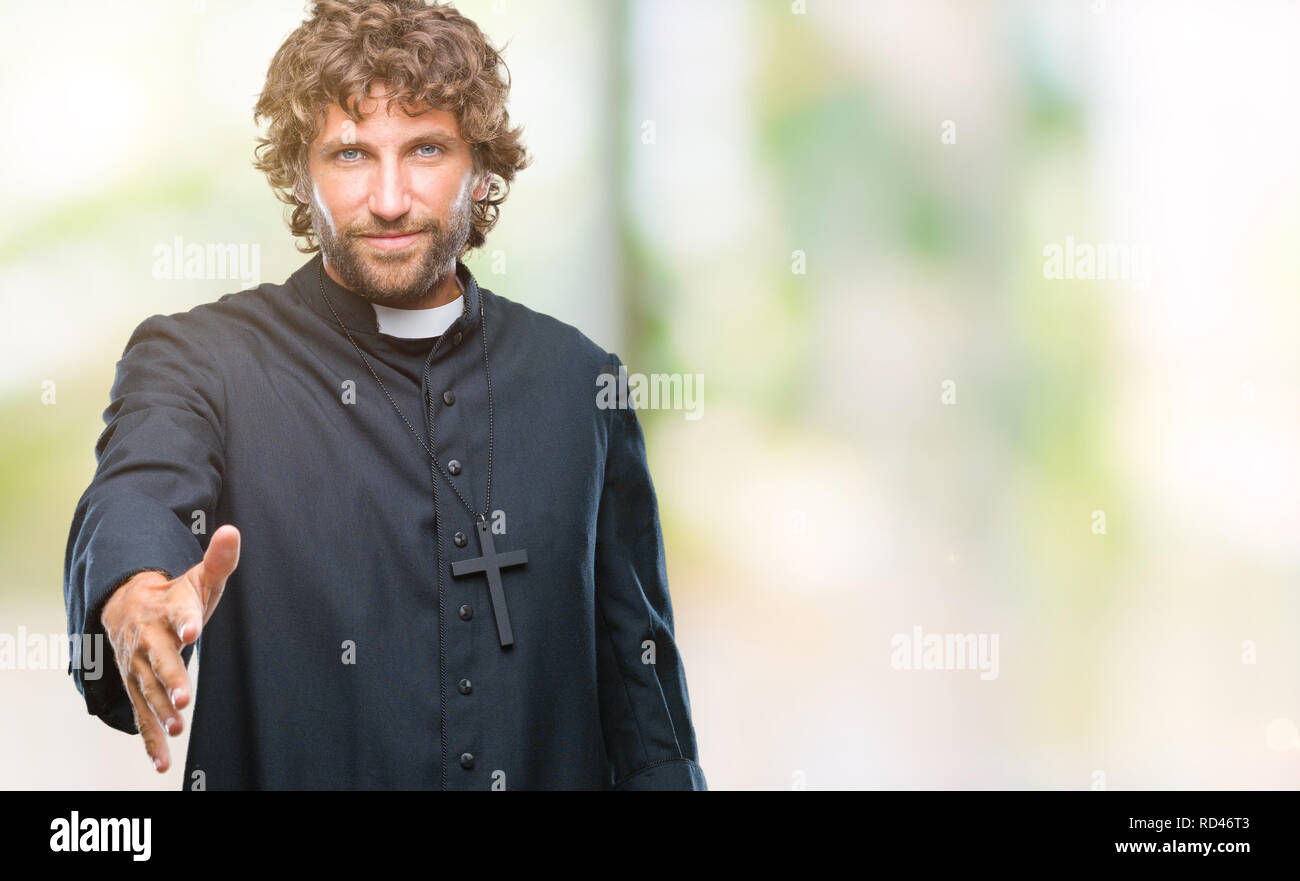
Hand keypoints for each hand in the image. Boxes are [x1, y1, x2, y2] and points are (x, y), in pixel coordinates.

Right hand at [100, 524, 239, 772]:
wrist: (127, 606)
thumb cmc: (175, 595)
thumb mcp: (199, 578)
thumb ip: (219, 559)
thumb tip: (232, 531)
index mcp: (168, 609)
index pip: (179, 612)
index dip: (186, 619)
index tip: (194, 628)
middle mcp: (149, 639)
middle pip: (161, 659)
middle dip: (170, 678)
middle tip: (184, 697)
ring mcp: (139, 666)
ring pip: (148, 690)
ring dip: (160, 710)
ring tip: (177, 726)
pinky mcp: (137, 687)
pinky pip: (142, 716)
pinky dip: (150, 739)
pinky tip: (162, 762)